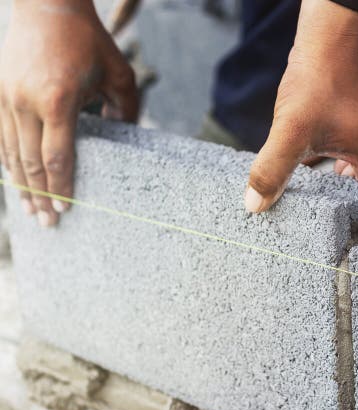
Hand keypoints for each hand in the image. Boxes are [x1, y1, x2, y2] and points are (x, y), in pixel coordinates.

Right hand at [0, 0, 137, 226]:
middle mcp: (25, 102)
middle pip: (31, 163)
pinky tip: (17, 182)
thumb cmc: (88, 41)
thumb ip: (126, 108)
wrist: (45, 5)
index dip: (61, 187)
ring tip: (31, 212)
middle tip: (48, 224)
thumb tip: (129, 138)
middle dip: (40, 196)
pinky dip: (8, 163)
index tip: (66, 209)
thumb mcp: (118, 73)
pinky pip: (1, 137)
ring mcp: (5, 98)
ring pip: (11, 153)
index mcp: (57, 100)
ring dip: (21, 186)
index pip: (58, 157)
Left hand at [245, 0, 357, 212]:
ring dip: (327, 173)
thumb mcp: (290, 131)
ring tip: (304, 183)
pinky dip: (329, 156)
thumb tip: (255, 205)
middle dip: (331, 192)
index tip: (318, 218)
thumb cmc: (316, 80)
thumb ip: (272, 170)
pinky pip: (350, 149)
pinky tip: (305, 160)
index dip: (341, 210)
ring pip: (352, 167)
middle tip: (306, 204)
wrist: (327, 34)